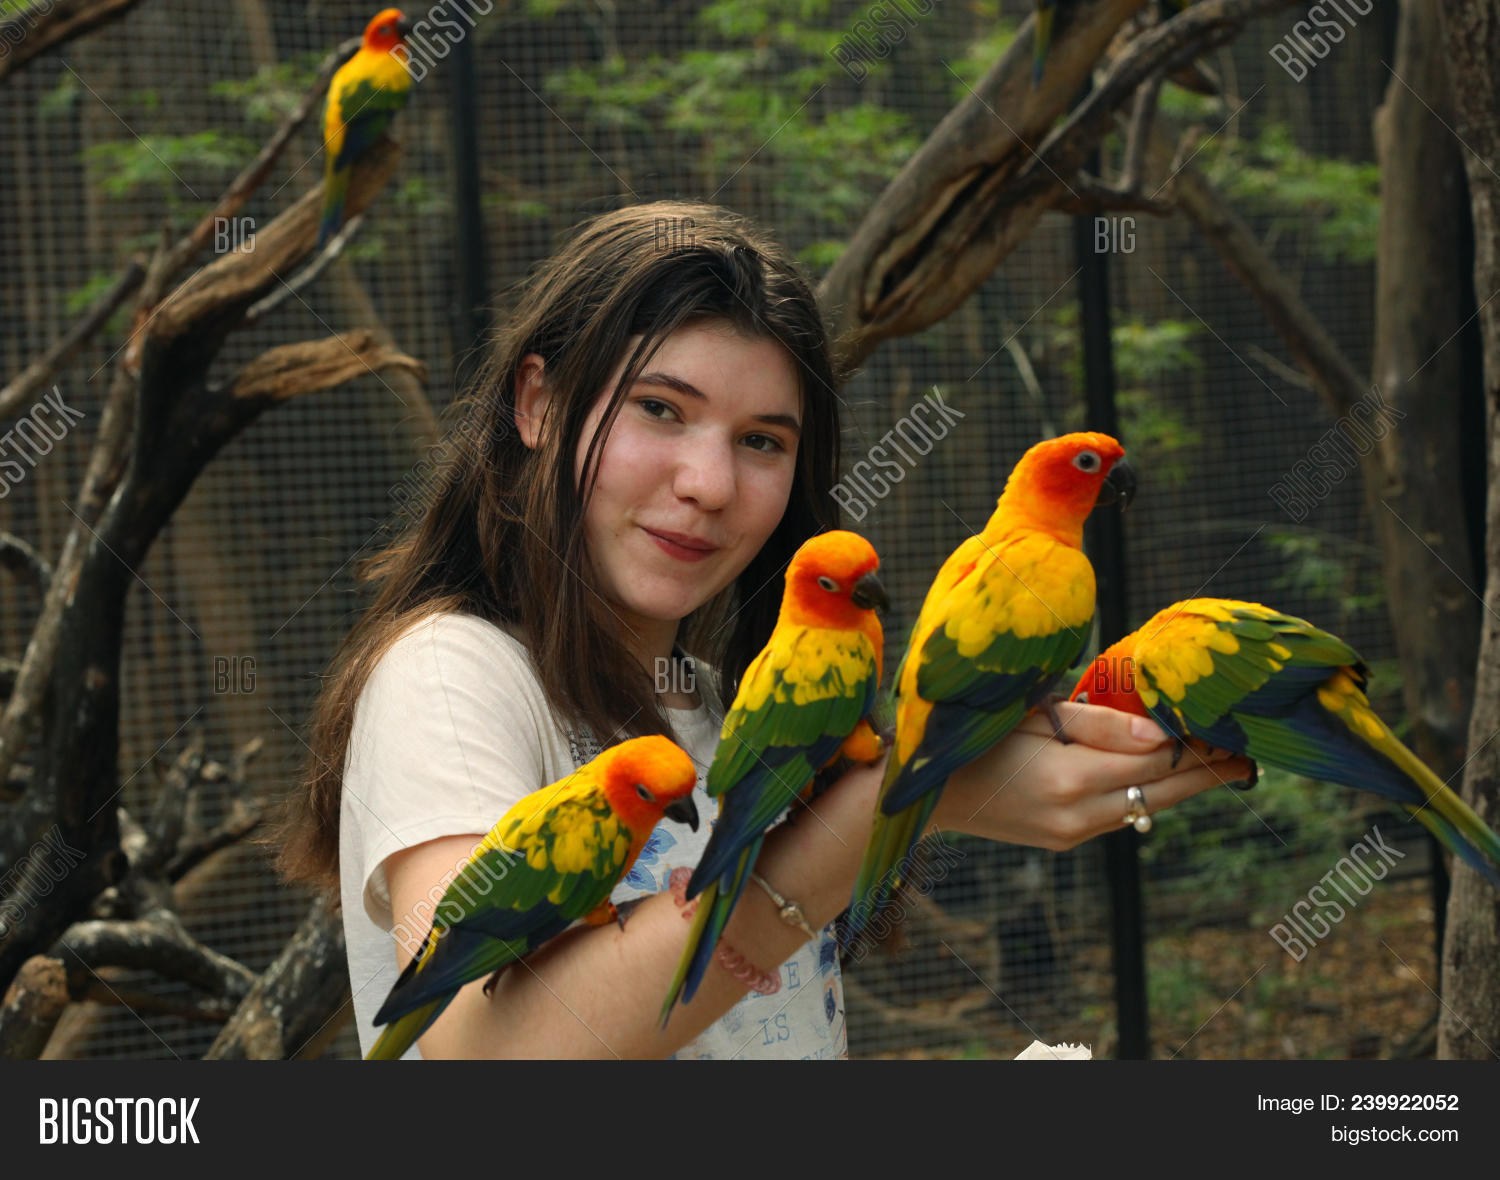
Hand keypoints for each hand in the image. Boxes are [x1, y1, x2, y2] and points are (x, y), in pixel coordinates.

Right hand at [933, 701, 1253, 850]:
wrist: (931, 791)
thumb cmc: (979, 735)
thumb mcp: (1033, 714)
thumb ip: (1099, 723)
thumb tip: (1161, 734)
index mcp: (1070, 775)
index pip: (1155, 760)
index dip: (1195, 745)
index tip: (1227, 728)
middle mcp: (1078, 813)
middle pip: (1162, 793)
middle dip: (1206, 774)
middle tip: (1247, 756)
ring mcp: (1072, 833)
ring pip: (1145, 809)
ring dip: (1180, 787)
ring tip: (1217, 765)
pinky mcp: (1065, 840)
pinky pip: (1120, 816)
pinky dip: (1145, 795)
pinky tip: (1160, 777)